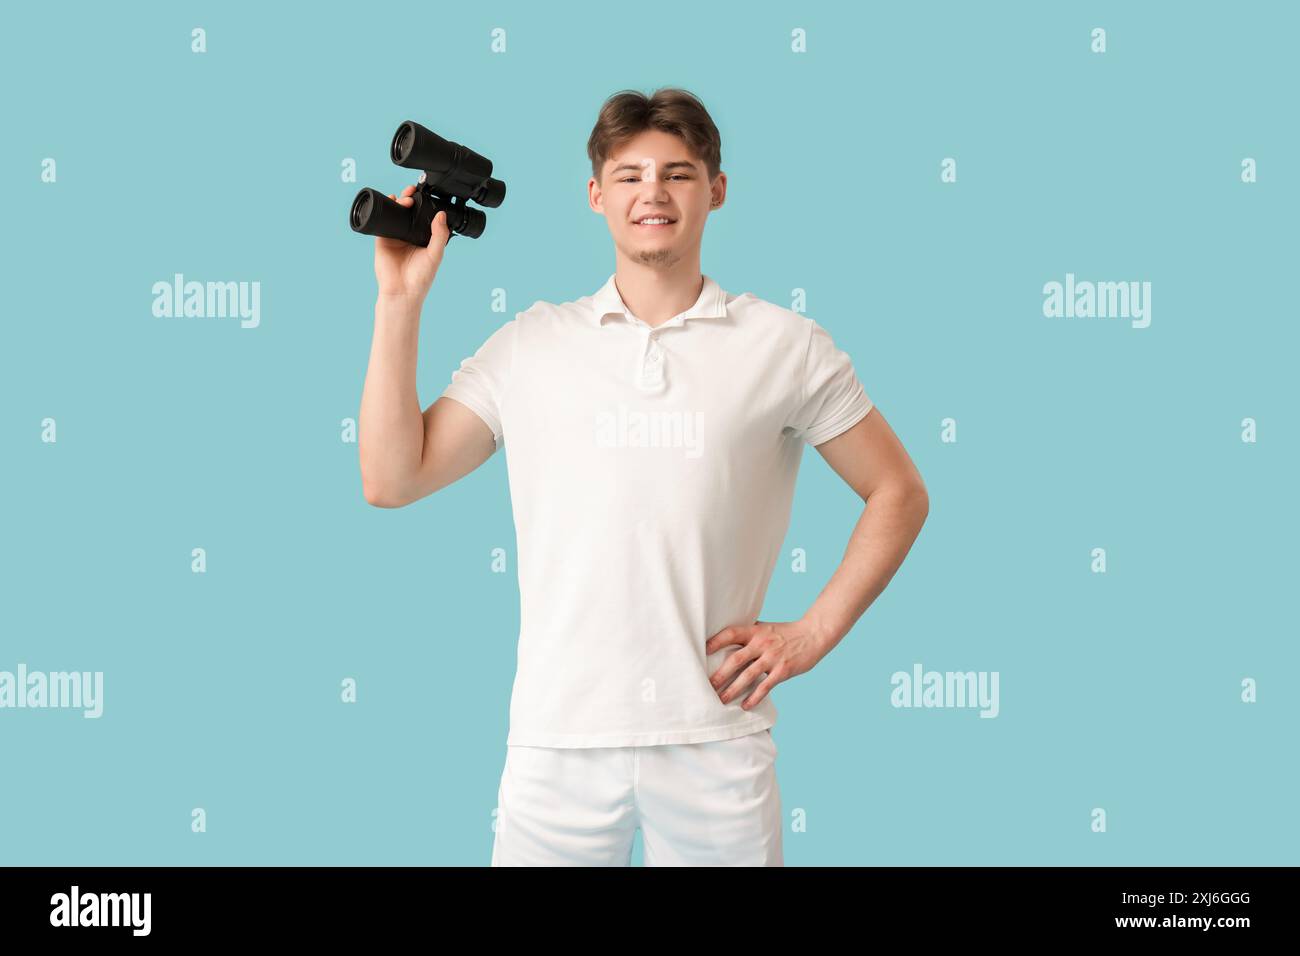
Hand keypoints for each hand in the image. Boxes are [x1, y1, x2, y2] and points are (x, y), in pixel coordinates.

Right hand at [373, 183, 451, 300]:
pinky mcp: (383, 239)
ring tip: (403, 198)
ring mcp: (395, 237)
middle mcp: (409, 236)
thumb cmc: (420, 278)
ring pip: (396, 214)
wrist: (402, 291)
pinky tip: (389, 201)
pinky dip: (384, 210)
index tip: (425, 195)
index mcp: (423, 239)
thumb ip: (439, 235)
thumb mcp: (435, 254)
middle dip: (409, 199)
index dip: (424, 206)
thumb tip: (442, 215)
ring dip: (398, 202)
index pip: (423, 217)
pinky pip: (382, 222)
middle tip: (412, 193)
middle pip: (408, 212)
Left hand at [705, 618, 826, 710]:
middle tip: (706, 686)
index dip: (716, 641)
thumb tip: (726, 642)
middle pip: (735, 659)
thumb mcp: (766, 628)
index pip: (731, 633)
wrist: (813, 635)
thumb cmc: (785, 633)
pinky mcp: (783, 670)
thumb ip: (749, 635)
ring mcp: (773, 658)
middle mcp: (762, 643)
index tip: (702, 651)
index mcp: (755, 631)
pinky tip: (746, 705)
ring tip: (721, 700)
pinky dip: (754, 697)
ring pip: (748, 676)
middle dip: (720, 675)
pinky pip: (765, 686)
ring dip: (733, 689)